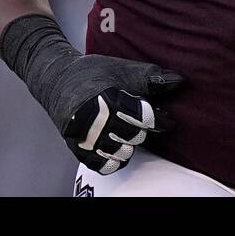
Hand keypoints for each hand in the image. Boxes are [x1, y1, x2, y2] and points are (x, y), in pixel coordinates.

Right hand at [0, 14, 182, 174]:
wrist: (55, 78)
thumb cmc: (92, 71)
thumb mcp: (123, 69)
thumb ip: (151, 77)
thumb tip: (178, 81)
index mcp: (108, 100)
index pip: (143, 119)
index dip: (160, 120)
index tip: (168, 120)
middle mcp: (95, 122)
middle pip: (134, 137)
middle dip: (142, 129)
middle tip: (144, 122)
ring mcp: (84, 138)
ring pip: (121, 154)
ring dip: (129, 144)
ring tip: (128, 131)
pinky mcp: (77, 149)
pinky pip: (103, 165)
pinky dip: (114, 159)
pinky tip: (117, 145)